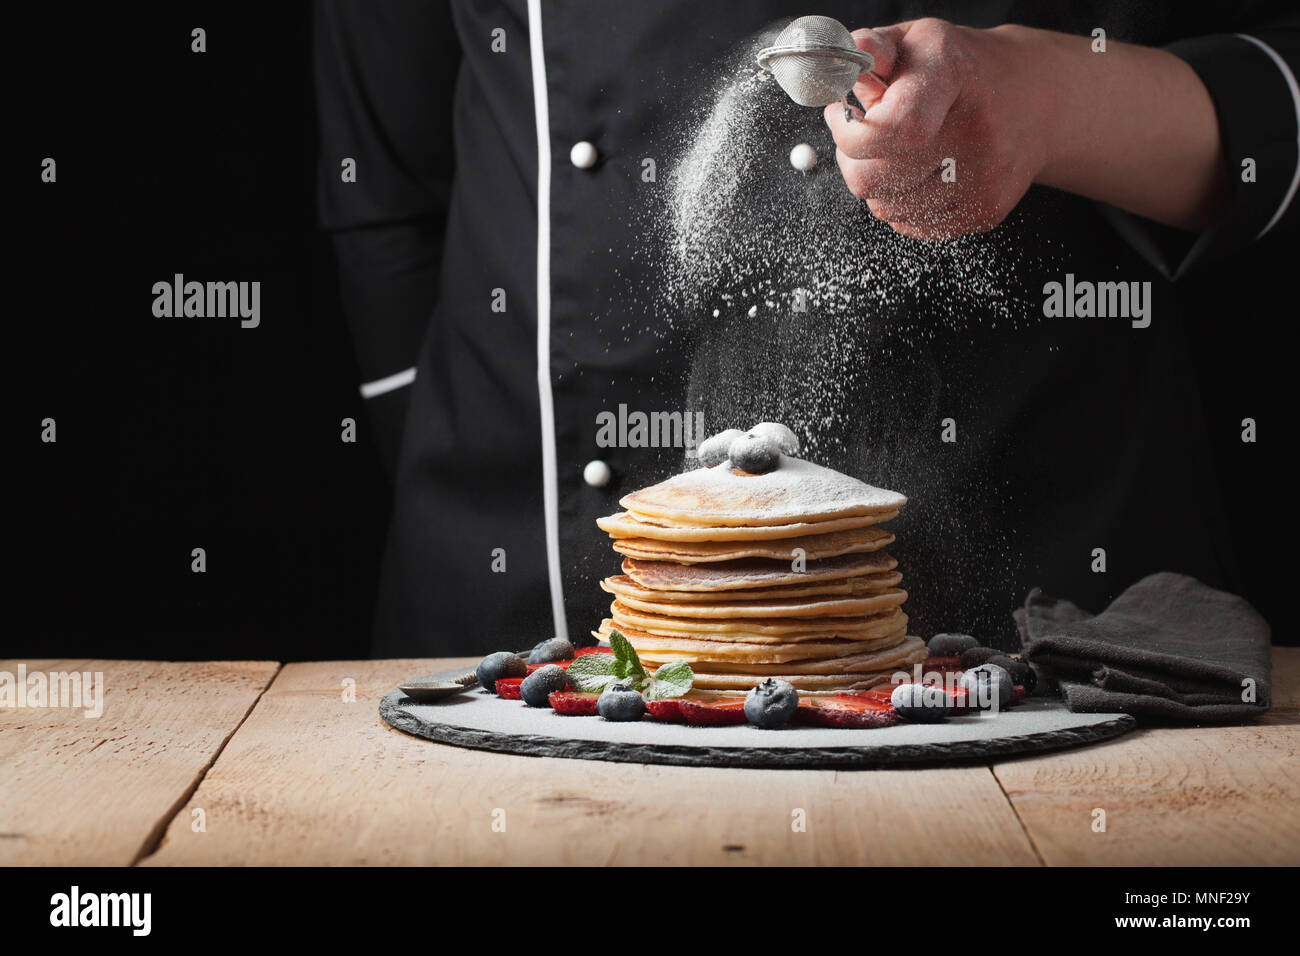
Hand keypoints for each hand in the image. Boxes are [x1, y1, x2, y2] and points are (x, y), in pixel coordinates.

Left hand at [824, 19, 1045, 239]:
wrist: (1040, 99)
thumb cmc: (962, 71)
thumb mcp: (916, 40)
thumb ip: (870, 51)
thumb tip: (843, 71)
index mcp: (951, 74)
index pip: (894, 126)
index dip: (852, 134)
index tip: (843, 117)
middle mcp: (974, 128)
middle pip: (874, 179)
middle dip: (854, 161)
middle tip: (864, 138)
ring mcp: (984, 176)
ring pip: (886, 209)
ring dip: (879, 185)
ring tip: (899, 154)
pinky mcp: (987, 209)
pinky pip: (912, 226)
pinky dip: (904, 204)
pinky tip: (921, 174)